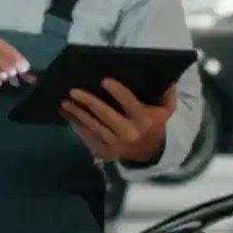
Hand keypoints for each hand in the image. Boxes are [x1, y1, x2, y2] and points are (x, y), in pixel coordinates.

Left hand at [61, 79, 175, 163]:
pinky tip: (67, 116)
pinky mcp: (106, 152)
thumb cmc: (156, 126)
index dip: (117, 92)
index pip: (129, 104)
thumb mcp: (166, 111)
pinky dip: (77, 126)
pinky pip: (88, 137)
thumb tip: (168, 77)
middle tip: (74, 91)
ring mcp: (115, 144)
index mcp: (143, 120)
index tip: (104, 81)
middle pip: (105, 115)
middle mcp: (128, 133)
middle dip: (88, 102)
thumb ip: (167, 94)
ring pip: (93, 126)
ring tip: (65, 102)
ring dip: (77, 114)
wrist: (150, 155)